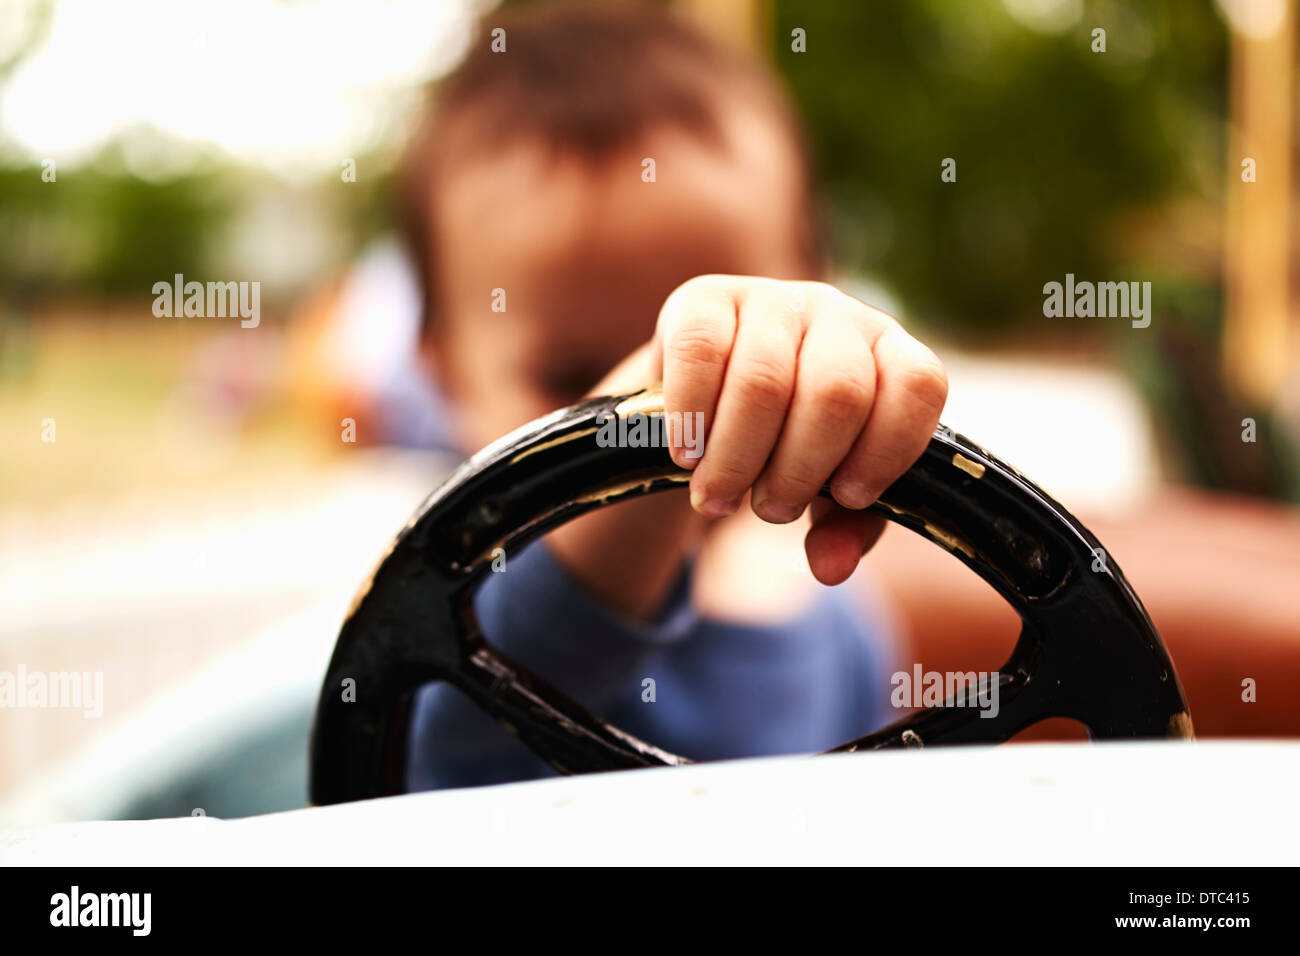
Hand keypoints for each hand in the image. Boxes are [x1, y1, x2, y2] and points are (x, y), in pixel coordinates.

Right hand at [655, 275, 947, 585]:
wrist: (709, 398)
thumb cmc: (787, 446)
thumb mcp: (827, 490)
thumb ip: (844, 529)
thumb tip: (830, 569)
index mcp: (890, 354)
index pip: (916, 387)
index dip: (887, 450)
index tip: (847, 497)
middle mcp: (840, 315)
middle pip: (836, 393)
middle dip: (798, 470)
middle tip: (768, 510)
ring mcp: (772, 298)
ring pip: (763, 382)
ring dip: (737, 458)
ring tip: (718, 497)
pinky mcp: (705, 298)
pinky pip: (700, 354)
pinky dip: (692, 416)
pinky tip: (685, 453)